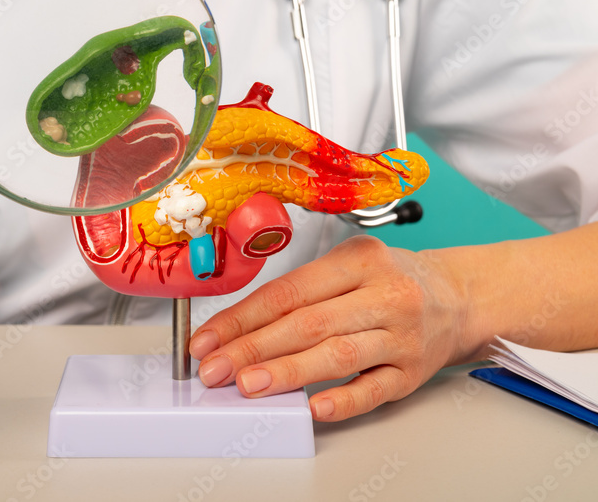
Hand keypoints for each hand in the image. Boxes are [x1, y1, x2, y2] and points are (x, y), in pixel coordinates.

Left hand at [189, 236, 469, 420]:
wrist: (460, 297)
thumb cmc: (390, 280)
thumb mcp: (349, 265)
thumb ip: (301, 290)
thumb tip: (238, 326)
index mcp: (358, 261)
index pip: (288, 292)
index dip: (242, 317)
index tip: (208, 339)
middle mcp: (383, 295)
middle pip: (308, 323)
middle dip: (253, 347)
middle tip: (216, 368)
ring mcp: (402, 336)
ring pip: (338, 354)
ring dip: (288, 372)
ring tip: (249, 385)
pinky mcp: (415, 373)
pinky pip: (375, 389)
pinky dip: (343, 400)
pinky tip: (313, 407)